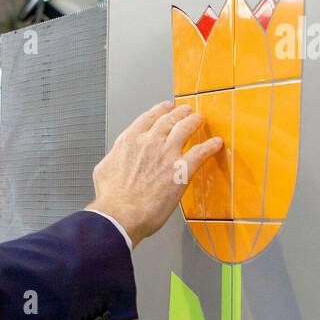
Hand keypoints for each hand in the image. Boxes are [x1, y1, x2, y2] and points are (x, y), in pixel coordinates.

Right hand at [90, 101, 221, 248]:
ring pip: (185, 128)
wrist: (121, 212)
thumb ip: (114, 158)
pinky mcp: (182, 169)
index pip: (148, 118)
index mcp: (129, 141)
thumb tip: (116, 159)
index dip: (160, 110)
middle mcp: (149, 142)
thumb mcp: (103, 170)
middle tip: (186, 110)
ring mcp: (167, 153)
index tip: (166, 107)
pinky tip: (215, 144)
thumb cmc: (111, 198)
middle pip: (169, 119)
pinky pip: (201, 152)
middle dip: (180, 112)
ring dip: (194, 121)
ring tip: (199, 120)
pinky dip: (210, 146)